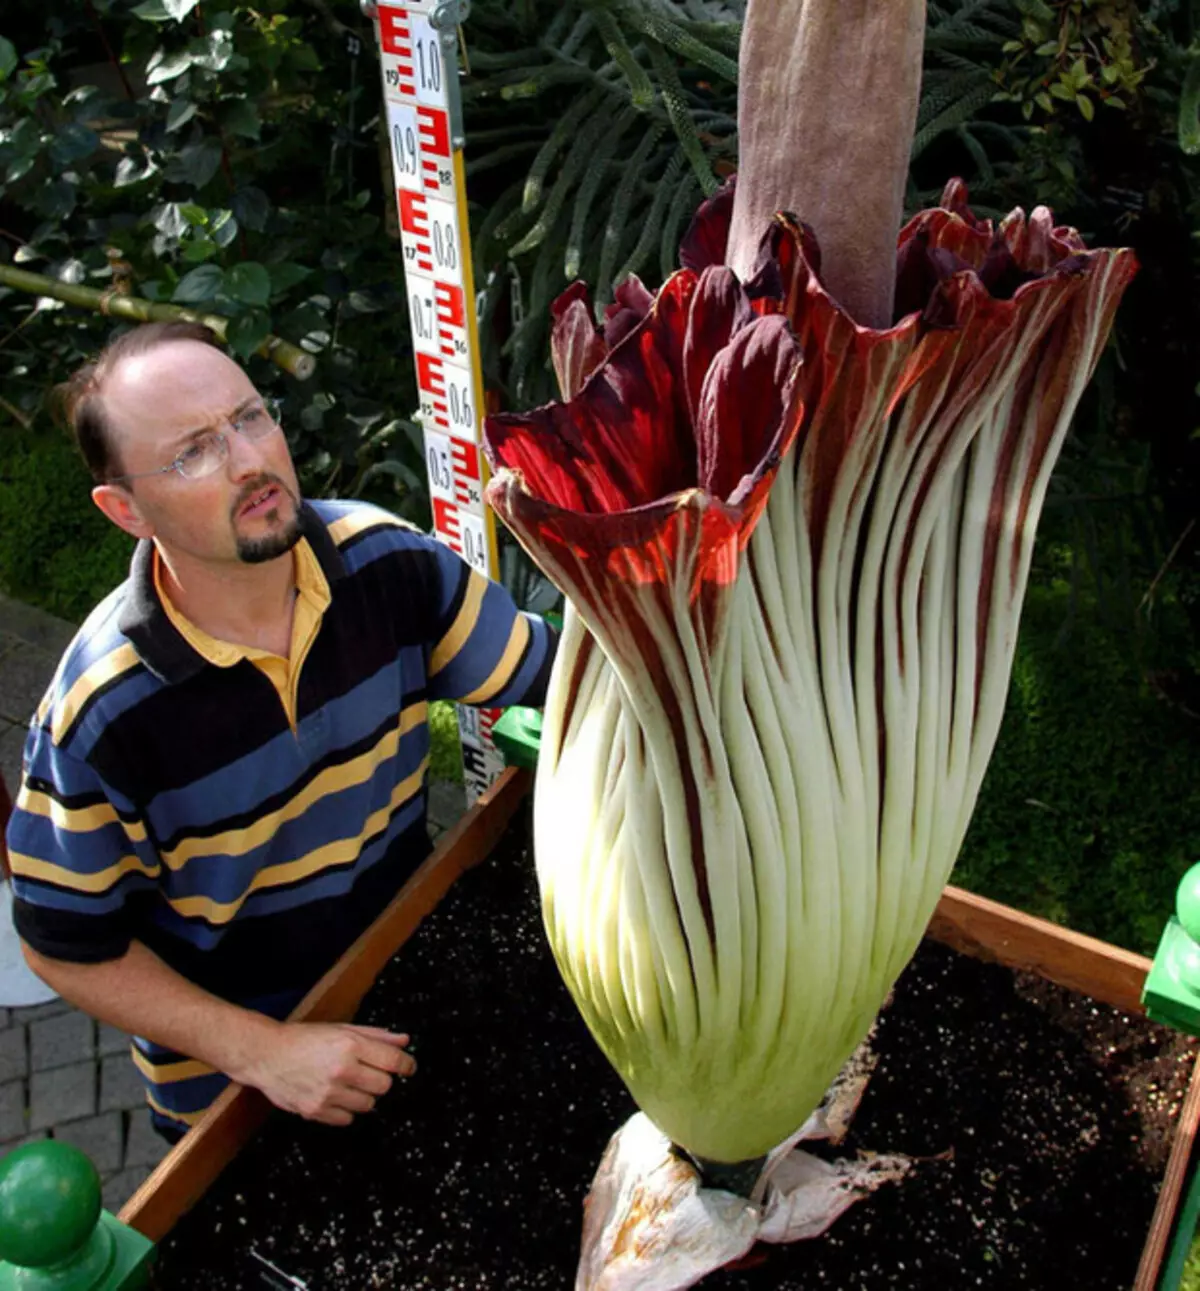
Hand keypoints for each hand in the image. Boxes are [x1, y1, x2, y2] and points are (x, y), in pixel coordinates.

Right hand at [241, 1021, 415, 1125]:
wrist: (267, 1055)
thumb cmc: (304, 1039)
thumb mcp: (342, 1029)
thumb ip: (376, 1036)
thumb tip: (404, 1041)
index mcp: (350, 1045)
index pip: (393, 1061)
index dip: (406, 1065)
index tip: (408, 1067)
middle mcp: (341, 1070)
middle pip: (384, 1086)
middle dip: (382, 1079)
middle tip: (370, 1072)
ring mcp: (328, 1093)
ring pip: (368, 1104)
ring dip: (364, 1095)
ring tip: (348, 1082)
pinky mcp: (315, 1111)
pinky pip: (347, 1119)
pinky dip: (346, 1109)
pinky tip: (335, 1095)